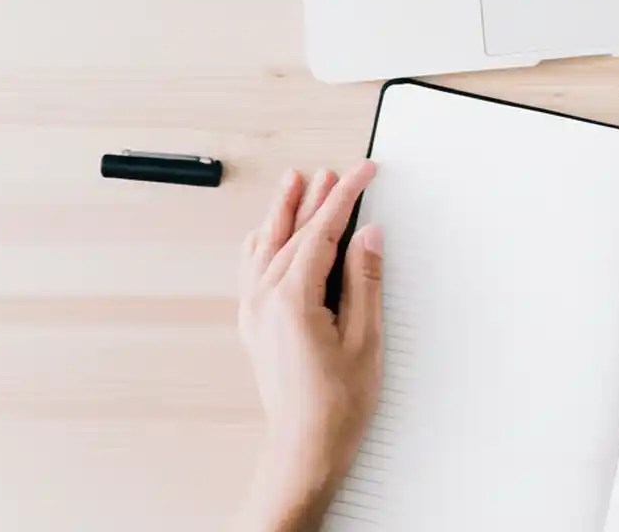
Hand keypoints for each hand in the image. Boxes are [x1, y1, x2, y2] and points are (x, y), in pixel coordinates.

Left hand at [232, 161, 383, 531]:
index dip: (346, 196)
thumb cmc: (338, 402)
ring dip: (283, 211)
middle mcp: (265, 298)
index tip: (363, 172)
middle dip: (317, 197)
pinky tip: (264, 234)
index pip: (323, 230)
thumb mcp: (365, 337)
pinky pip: (251, 267)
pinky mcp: (253, 324)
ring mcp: (254, 311)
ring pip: (267, 244)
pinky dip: (261, 242)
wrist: (305, 446)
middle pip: (293, 231)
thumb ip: (364, 279)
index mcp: (293, 297)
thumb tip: (367, 235)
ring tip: (295, 182)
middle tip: (334, 171)